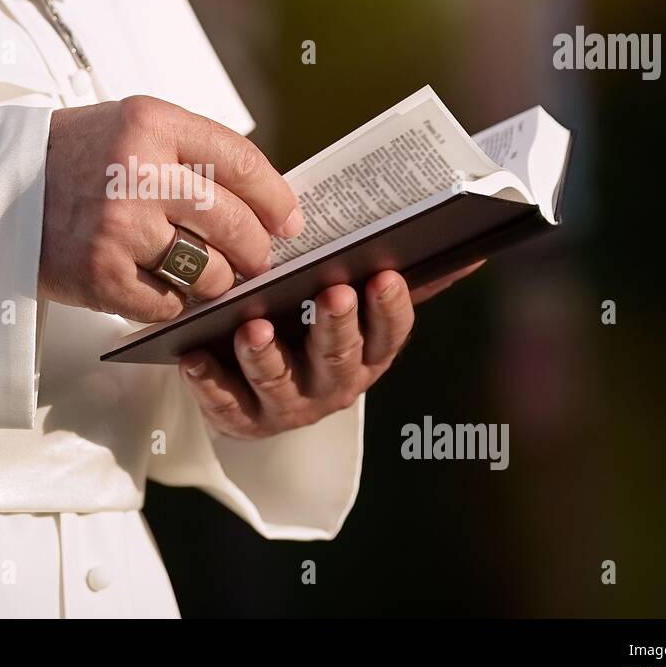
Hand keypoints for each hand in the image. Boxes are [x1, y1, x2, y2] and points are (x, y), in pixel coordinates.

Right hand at [40, 96, 301, 320]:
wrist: (2, 192)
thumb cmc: (76, 160)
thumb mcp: (134, 128)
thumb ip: (194, 155)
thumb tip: (267, 202)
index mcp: (152, 124)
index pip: (241, 162)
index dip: (277, 197)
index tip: (291, 220)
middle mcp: (137, 172)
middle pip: (234, 223)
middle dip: (256, 250)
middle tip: (258, 259)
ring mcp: (120, 227)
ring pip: (209, 271)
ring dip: (216, 281)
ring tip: (206, 274)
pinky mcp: (102, 275)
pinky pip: (169, 304)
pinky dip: (173, 303)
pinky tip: (159, 286)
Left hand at [178, 261, 483, 438]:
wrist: (260, 393)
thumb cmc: (309, 328)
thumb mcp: (357, 308)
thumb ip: (404, 279)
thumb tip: (472, 250)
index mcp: (368, 353)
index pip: (389, 332)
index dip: (389, 307)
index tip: (385, 274)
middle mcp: (334, 384)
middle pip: (339, 357)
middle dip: (336, 326)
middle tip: (332, 292)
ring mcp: (287, 405)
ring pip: (279, 382)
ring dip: (267, 356)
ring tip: (254, 327)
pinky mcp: (241, 417)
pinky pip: (224, 400)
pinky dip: (209, 379)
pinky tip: (193, 355)